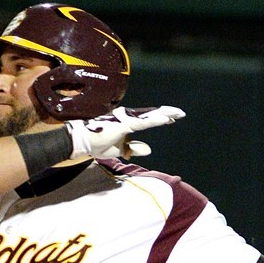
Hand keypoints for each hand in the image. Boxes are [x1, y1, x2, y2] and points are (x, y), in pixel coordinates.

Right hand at [63, 105, 185, 159]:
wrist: (82, 143)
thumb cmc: (97, 144)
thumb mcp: (120, 150)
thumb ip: (134, 148)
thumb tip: (149, 149)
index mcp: (127, 122)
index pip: (147, 119)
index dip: (160, 118)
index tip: (172, 119)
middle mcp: (127, 117)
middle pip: (151, 114)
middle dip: (167, 113)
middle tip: (181, 113)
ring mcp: (126, 120)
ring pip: (150, 116)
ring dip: (164, 115)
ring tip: (178, 114)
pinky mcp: (124, 125)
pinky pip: (144, 123)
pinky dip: (156, 120)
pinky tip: (167, 120)